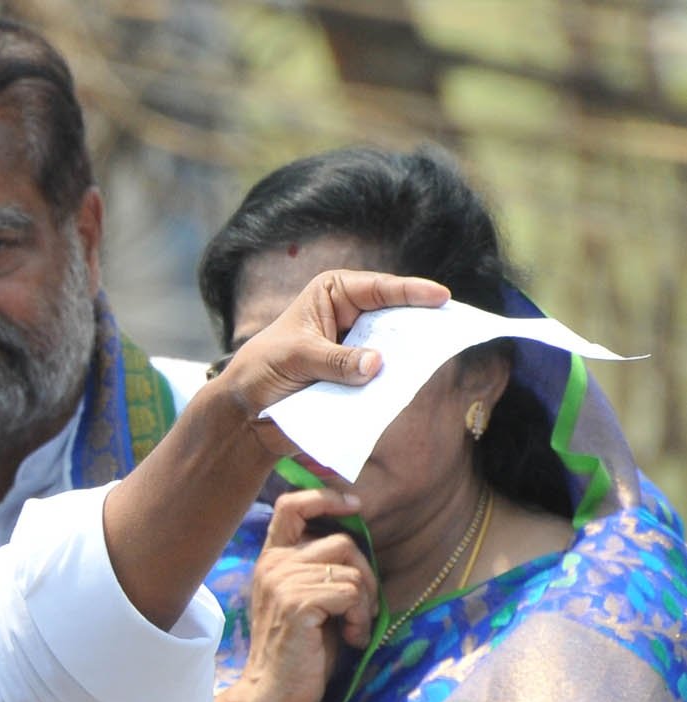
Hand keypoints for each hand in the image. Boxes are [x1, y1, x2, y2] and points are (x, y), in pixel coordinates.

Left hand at [212, 270, 450, 456]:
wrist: (248, 412)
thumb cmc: (263, 370)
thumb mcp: (297, 358)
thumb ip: (336, 361)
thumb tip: (377, 364)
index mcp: (334, 293)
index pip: (379, 289)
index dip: (412, 292)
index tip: (441, 297)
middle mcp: (351, 315)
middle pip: (396, 316)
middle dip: (421, 322)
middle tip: (455, 327)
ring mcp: (359, 347)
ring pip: (394, 348)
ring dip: (411, 355)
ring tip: (442, 356)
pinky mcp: (359, 377)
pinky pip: (384, 377)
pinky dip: (396, 381)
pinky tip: (415, 385)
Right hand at [230, 488, 378, 701]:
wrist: (273, 691)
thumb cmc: (297, 650)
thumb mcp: (304, 599)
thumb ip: (318, 568)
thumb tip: (357, 543)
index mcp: (272, 559)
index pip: (292, 505)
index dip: (326, 497)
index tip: (355, 506)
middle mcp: (273, 564)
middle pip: (343, 542)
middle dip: (365, 576)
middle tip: (362, 610)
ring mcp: (282, 581)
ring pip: (351, 571)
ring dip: (364, 604)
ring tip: (351, 629)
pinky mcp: (298, 602)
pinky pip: (350, 592)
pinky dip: (359, 618)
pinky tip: (349, 638)